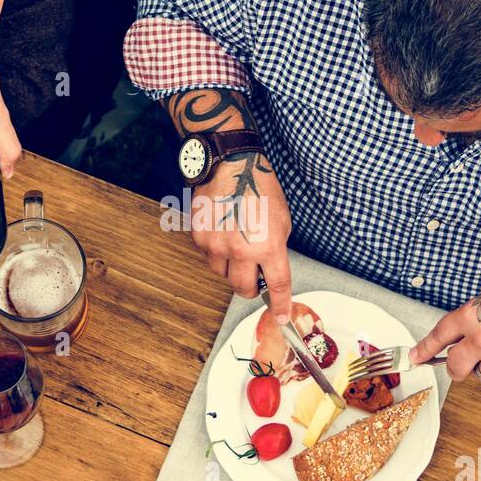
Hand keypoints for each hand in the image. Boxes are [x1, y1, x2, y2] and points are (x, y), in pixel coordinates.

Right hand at [191, 152, 293, 319]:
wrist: (230, 164)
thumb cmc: (259, 188)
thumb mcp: (281, 221)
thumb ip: (275, 249)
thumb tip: (268, 270)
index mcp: (268, 246)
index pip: (277, 286)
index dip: (279, 304)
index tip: (280, 316)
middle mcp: (241, 250)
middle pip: (243, 288)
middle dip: (250, 287)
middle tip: (254, 277)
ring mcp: (217, 245)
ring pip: (221, 273)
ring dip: (230, 266)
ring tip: (235, 240)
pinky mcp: (199, 236)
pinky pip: (207, 255)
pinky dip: (215, 249)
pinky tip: (222, 229)